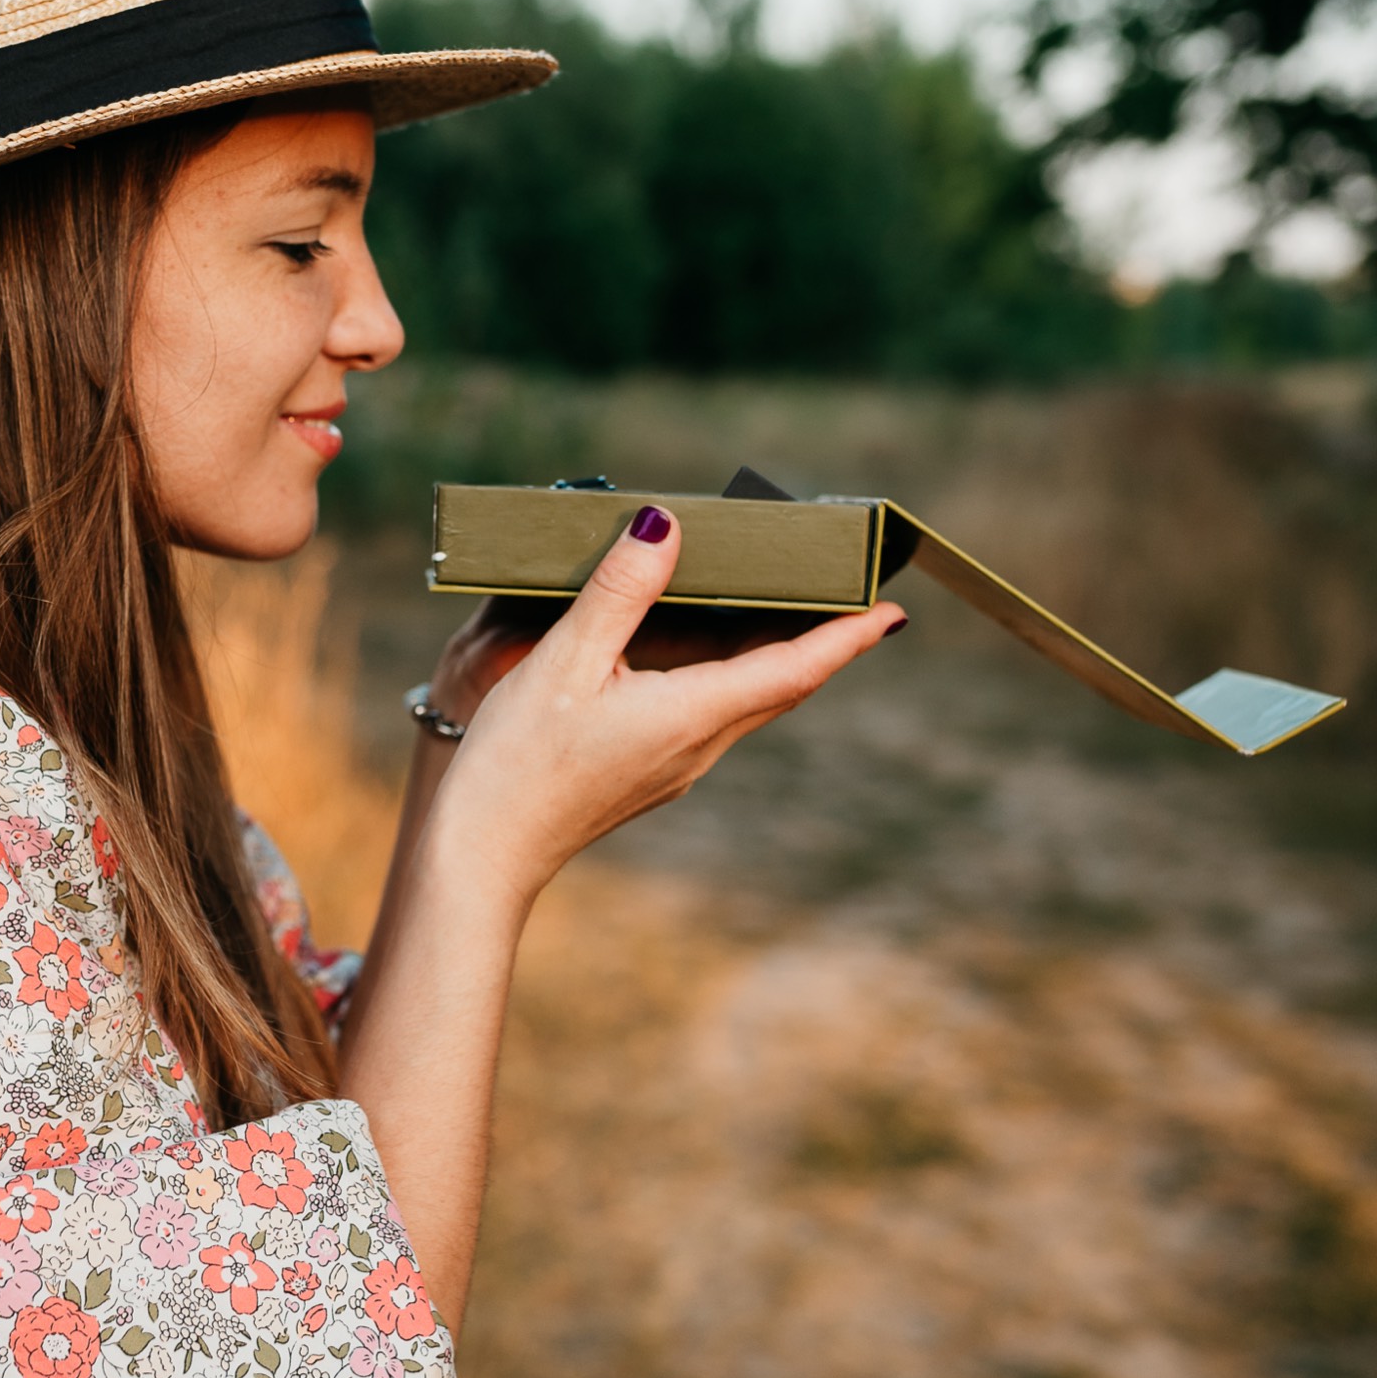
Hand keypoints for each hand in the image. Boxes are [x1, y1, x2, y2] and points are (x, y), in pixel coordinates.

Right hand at [426, 506, 903, 909]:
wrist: (485, 851)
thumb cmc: (517, 762)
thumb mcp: (564, 661)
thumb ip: (619, 591)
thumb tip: (665, 526)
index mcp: (691, 715)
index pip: (793, 668)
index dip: (846, 637)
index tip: (892, 610)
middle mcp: (700, 746)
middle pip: (781, 686)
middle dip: (823, 641)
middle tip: (855, 596)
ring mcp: (678, 766)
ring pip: (747, 702)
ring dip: (776, 657)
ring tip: (785, 611)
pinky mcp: (651, 773)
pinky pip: (712, 716)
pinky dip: (731, 678)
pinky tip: (703, 656)